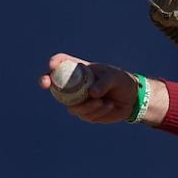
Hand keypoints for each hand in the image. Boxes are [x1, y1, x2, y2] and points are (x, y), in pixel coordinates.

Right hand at [41, 53, 167, 125]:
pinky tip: (109, 106)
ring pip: (71, 106)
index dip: (55, 62)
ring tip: (103, 101)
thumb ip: (104, 83)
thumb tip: (91, 94)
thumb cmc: (123, 82)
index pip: (63, 62)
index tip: (52, 65)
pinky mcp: (86, 113)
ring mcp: (79, 100)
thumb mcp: (116, 77)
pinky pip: (84, 115)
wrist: (132, 99)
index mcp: (81, 70)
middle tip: (45, 83)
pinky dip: (97, 112)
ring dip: (86, 106)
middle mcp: (76, 85)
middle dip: (45, 80)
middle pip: (54, 83)